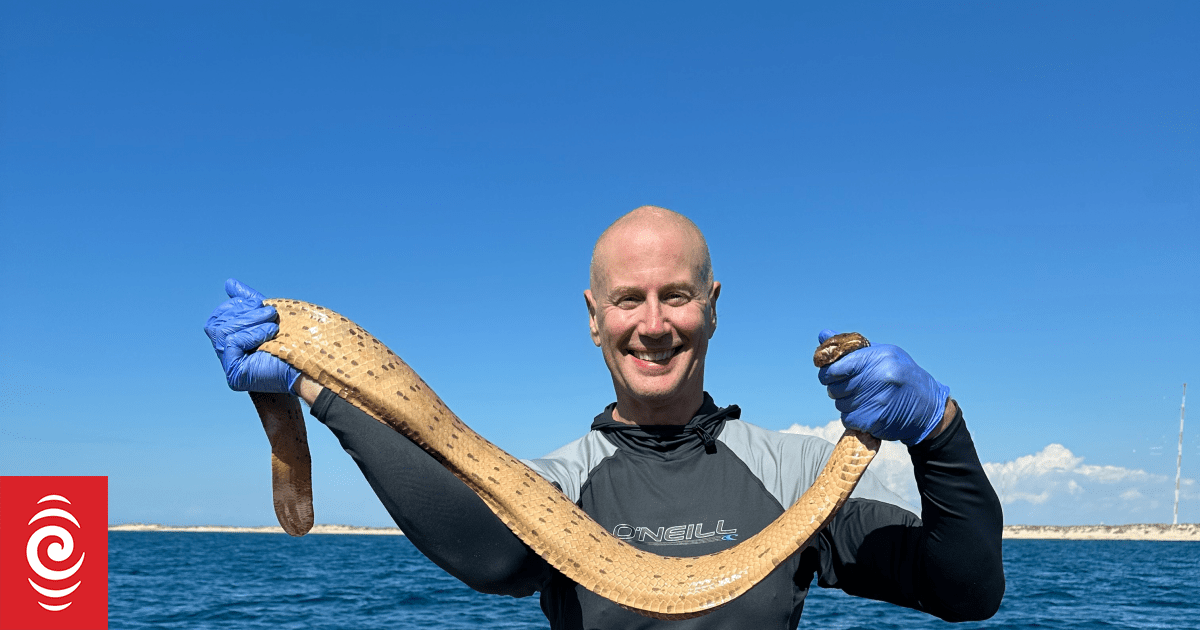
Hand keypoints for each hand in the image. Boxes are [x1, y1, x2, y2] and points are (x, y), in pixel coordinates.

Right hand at [203, 278, 299, 393]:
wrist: (309, 361)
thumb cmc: (292, 339)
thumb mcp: (267, 315)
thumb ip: (248, 301)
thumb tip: (229, 283)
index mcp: (231, 340)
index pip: (217, 318)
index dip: (234, 305)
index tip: (258, 302)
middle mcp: (227, 355)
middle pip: (217, 324)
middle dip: (244, 312)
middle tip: (270, 312)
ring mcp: (229, 366)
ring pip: (223, 331)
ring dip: (250, 321)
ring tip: (273, 322)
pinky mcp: (235, 374)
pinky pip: (232, 342)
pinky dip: (252, 333)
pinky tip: (270, 333)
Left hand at [816, 329, 948, 445]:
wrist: (928, 407)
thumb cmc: (903, 375)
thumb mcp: (884, 354)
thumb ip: (852, 348)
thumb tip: (823, 335)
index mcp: (880, 358)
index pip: (837, 367)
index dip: (827, 372)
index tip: (828, 374)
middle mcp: (879, 379)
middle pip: (835, 387)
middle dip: (835, 387)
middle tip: (847, 386)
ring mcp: (877, 401)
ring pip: (839, 404)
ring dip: (845, 402)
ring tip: (861, 397)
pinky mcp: (875, 421)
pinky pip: (847, 419)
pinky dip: (852, 416)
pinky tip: (865, 410)